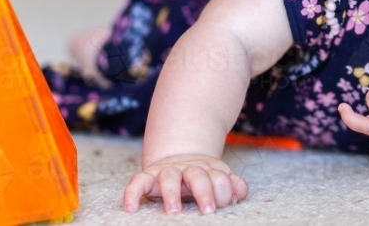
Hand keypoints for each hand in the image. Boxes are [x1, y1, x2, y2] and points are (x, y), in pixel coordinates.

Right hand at [122, 153, 247, 214]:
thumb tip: (237, 193)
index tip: (225, 204)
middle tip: (208, 211)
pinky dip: (132, 193)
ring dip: (171, 193)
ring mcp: (167, 171)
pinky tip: (130, 208)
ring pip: (169, 177)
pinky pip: (137, 182)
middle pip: (197, 176)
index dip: (224, 190)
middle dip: (204, 192)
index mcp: (208, 170)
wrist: (179, 157)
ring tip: (173, 211)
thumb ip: (232, 185)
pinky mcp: (148, 176)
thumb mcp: (219, 177)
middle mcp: (187, 169)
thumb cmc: (202, 176)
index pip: (220, 178)